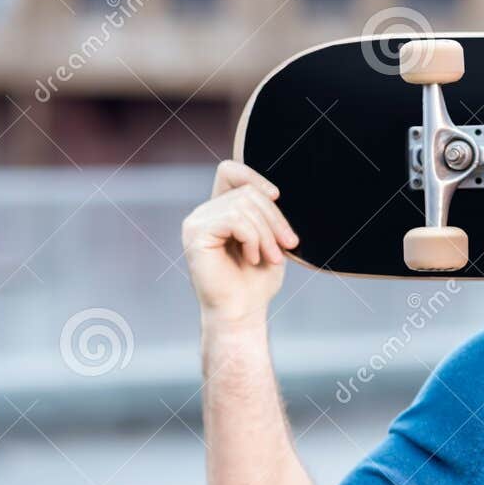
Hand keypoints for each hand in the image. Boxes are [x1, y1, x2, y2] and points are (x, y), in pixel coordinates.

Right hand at [182, 160, 297, 324]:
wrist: (241, 313)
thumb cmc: (255, 283)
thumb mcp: (269, 241)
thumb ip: (265, 214)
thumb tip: (272, 191)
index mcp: (219, 211)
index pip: (229, 171)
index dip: (253, 176)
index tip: (277, 196)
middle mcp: (204, 213)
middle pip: (247, 192)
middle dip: (275, 218)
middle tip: (287, 246)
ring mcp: (196, 222)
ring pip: (243, 205)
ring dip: (267, 233)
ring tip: (271, 258)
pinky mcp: (195, 234)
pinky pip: (234, 220)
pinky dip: (252, 238)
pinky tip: (252, 258)